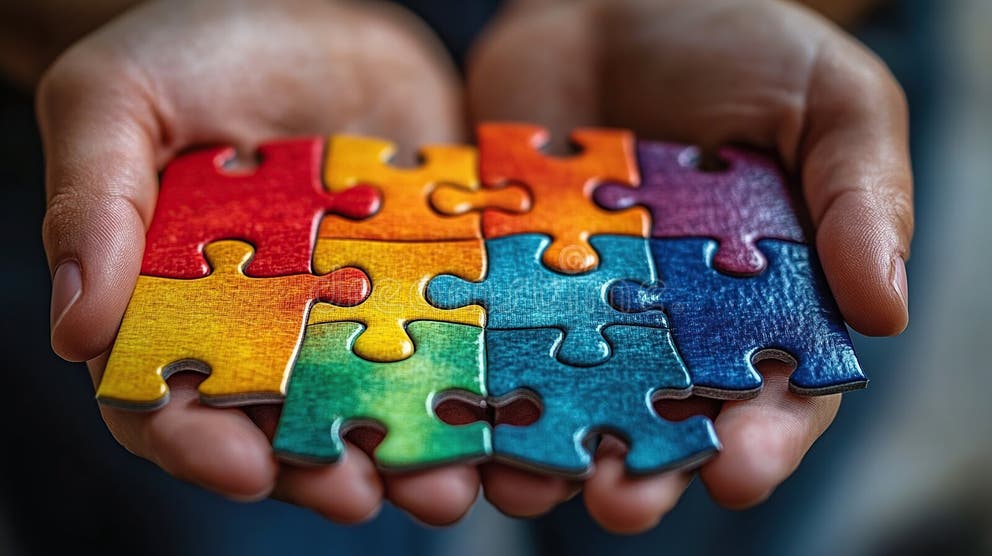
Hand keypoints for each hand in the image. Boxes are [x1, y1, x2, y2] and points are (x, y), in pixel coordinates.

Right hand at [39, 0, 485, 525]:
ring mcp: (361, 304)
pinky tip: (516, 406)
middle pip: (292, 427)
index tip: (244, 469)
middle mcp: (275, 324)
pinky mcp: (433, 273)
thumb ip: (95, 203)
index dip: (201, 445)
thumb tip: (76, 328)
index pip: (173, 401)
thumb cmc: (197, 47)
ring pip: (384, 398)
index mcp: (181, 305)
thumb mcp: (119, 99)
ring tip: (454, 486)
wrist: (315, 9)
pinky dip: (485, 378)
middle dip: (327, 470)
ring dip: (417, 451)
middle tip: (367, 497)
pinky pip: (460, 334)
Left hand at [467, 0, 911, 531]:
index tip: (737, 471)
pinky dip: (465, 381)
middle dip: (640, 471)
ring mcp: (575, 305)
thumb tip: (885, 310)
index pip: (772, 395)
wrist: (609, 0)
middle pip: (656, 422)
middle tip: (618, 503)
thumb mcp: (826, 99)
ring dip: (539, 455)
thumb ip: (859, 195)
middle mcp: (664, 326)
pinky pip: (482, 339)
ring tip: (517, 488)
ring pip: (561, 402)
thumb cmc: (735, 42)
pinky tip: (449, 415)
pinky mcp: (501, 276)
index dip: (760, 440)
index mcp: (758, 301)